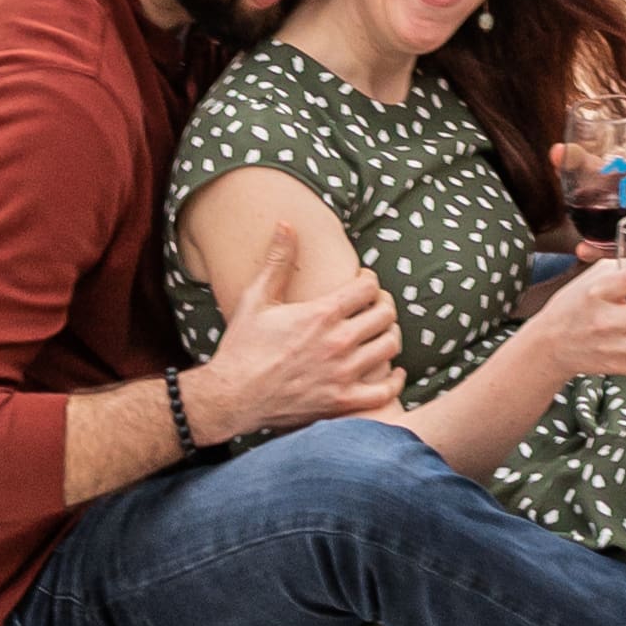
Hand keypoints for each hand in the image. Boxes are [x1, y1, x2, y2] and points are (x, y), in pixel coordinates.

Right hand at [188, 239, 402, 440]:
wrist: (231, 398)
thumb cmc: (243, 347)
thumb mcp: (256, 299)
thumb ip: (278, 260)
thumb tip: (286, 223)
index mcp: (322, 313)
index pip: (370, 286)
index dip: (369, 280)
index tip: (361, 282)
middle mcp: (338, 342)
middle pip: (386, 313)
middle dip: (383, 304)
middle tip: (373, 306)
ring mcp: (342, 374)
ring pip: (389, 346)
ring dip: (389, 335)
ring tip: (378, 332)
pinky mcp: (341, 402)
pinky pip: (384, 391)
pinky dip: (394, 380)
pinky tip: (392, 371)